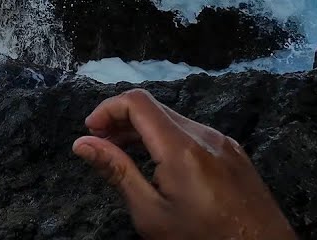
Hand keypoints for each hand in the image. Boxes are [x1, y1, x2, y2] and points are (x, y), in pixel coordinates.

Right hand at [73, 89, 294, 239]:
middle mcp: (205, 135)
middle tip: (100, 144)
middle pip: (155, 108)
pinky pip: (194, 133)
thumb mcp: (151, 213)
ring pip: (174, 120)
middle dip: (122, 120)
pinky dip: (168, 139)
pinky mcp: (234, 152)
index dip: (108, 109)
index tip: (91, 132)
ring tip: (124, 154)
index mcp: (182, 147)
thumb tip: (82, 143)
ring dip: (144, 130)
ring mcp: (223, 142)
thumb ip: (117, 172)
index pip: (138, 102)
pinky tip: (159, 164)